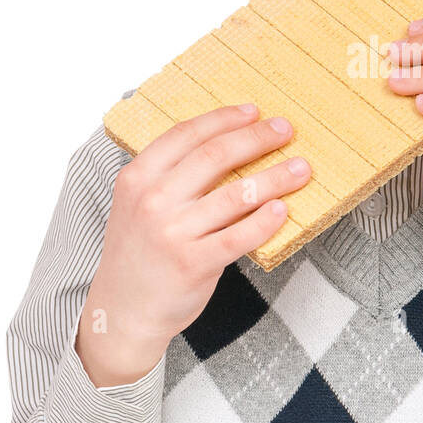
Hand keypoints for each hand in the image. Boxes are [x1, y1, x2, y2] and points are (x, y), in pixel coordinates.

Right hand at [76, 104, 311, 384]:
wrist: (122, 310)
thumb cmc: (139, 253)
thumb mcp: (137, 205)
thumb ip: (170, 177)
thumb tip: (227, 145)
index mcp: (137, 177)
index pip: (186, 134)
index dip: (223, 118)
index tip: (253, 111)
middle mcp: (153, 200)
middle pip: (215, 155)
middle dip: (257, 138)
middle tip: (285, 130)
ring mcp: (172, 232)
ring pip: (236, 194)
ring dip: (275, 177)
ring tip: (300, 168)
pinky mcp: (193, 262)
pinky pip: (239, 235)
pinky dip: (266, 220)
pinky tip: (283, 209)